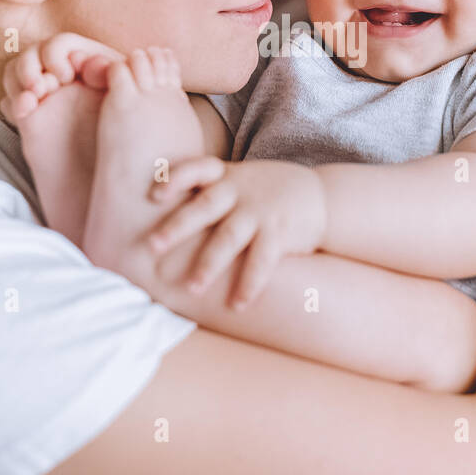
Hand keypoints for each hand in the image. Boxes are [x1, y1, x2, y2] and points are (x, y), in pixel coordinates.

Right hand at [0, 31, 125, 123]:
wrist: (106, 163)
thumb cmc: (119, 124)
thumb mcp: (120, 95)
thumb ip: (109, 73)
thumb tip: (90, 61)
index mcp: (83, 63)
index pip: (59, 44)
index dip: (55, 56)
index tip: (66, 75)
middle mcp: (60, 73)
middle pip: (31, 54)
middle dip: (30, 67)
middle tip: (41, 88)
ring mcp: (42, 92)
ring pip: (15, 72)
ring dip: (18, 82)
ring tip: (31, 99)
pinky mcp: (29, 114)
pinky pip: (10, 100)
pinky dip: (14, 103)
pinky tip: (24, 111)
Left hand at [144, 158, 326, 309]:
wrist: (323, 196)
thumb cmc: (272, 191)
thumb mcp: (242, 179)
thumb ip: (211, 189)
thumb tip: (165, 214)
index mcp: (227, 177)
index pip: (197, 169)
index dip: (175, 179)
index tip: (154, 196)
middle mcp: (240, 191)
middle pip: (204, 206)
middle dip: (177, 226)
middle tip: (152, 246)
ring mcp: (260, 211)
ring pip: (229, 238)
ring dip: (209, 264)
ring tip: (191, 288)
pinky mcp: (280, 232)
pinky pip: (261, 261)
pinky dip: (249, 285)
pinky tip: (237, 305)